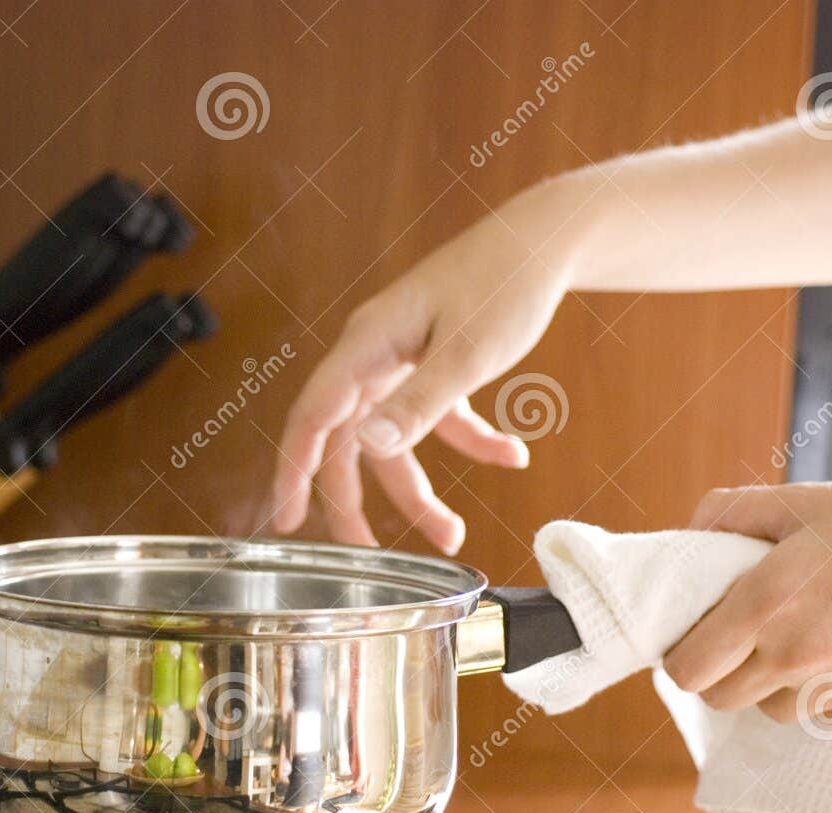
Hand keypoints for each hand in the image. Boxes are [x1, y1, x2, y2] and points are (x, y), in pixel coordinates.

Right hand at [267, 180, 583, 552]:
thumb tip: (366, 445)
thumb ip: (418, 403)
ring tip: (452, 535)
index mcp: (368, 345)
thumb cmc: (505, 284)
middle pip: (345, 441)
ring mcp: (404, 360)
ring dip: (419, 490)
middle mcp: (375, 354)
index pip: (313, 416)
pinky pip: (438, 420)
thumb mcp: (467, 353)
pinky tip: (513, 456)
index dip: (292, 470)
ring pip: (392, 442)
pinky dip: (471, 444)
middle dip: (353, 502)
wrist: (546, 240)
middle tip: (366, 554)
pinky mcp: (436, 364)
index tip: (285, 519)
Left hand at [662, 484, 831, 727]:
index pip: (686, 669)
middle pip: (718, 698)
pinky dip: (822, 692)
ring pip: (768, 711)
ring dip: (772, 685)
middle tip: (745, 638)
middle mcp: (793, 657)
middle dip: (721, 672)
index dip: (682, 655)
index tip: (695, 638)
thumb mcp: (805, 502)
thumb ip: (732, 512)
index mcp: (766, 604)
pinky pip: (819, 715)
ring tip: (809, 636)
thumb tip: (688, 536)